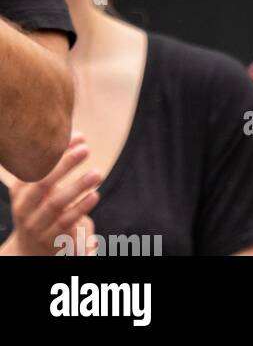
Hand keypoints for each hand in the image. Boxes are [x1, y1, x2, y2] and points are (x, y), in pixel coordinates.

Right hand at [2, 133, 100, 255]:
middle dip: (64, 165)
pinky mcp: (49, 240)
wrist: (30, 250)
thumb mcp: (43, 188)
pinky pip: (66, 222)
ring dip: (78, 187)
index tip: (79, 138)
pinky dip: (80, 208)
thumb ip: (57, 164)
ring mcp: (35, 225)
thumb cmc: (41, 208)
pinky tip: (94, 195)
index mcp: (20, 190)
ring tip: (98, 173)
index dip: (57, 151)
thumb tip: (79, 136)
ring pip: (55, 204)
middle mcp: (24, 207)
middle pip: (42, 183)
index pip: (36, 166)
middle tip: (86, 150)